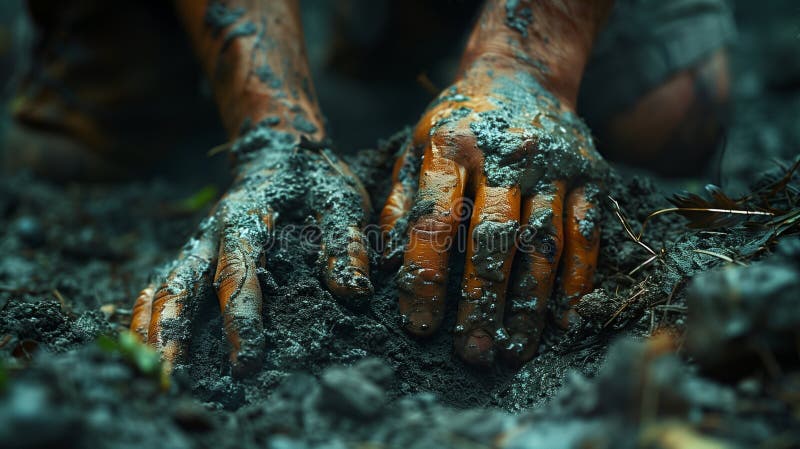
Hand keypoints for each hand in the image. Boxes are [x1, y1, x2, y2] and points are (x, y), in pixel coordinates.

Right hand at [130, 128, 371, 374]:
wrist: (279, 150)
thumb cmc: (311, 178)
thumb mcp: (338, 199)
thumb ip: (345, 242)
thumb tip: (353, 293)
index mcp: (245, 219)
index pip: (239, 274)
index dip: (241, 320)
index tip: (246, 362)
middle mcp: (210, 234)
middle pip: (180, 284)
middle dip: (170, 332)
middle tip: (166, 378)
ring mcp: (197, 244)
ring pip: (162, 287)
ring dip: (150, 328)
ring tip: (146, 372)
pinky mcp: (194, 254)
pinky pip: (160, 285)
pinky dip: (146, 314)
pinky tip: (141, 345)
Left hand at [380, 58, 606, 365]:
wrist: (522, 76)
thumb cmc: (459, 125)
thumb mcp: (416, 149)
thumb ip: (401, 203)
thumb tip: (386, 264)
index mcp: (452, 146)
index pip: (434, 220)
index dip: (425, 277)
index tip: (418, 326)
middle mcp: (505, 154)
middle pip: (492, 239)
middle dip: (480, 302)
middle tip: (471, 353)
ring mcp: (554, 165)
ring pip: (542, 244)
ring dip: (528, 303)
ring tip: (514, 350)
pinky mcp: (591, 176)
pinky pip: (586, 235)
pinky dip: (577, 281)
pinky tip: (564, 320)